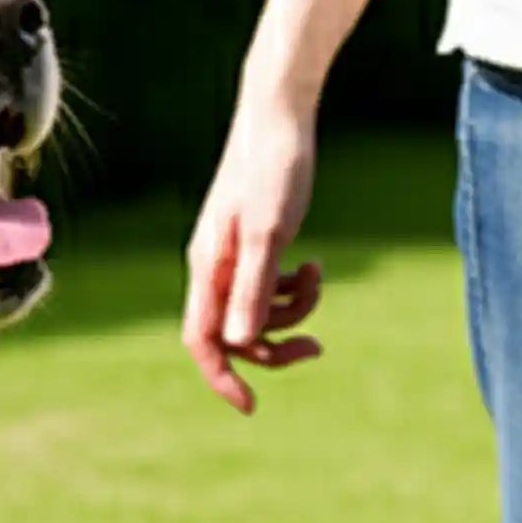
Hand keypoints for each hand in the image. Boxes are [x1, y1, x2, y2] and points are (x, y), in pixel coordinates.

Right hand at [182, 98, 323, 413]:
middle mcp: (213, 267)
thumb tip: (243, 343)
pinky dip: (293, 287)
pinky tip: (314, 265)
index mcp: (208, 267)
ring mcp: (232, 255)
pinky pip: (267, 286)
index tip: (251, 407)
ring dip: (291, 310)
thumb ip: (255, 287)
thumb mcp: (270, 232)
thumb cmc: (272, 169)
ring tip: (318, 278)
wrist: (278, 115)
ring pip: (255, 311)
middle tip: (319, 346)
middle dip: (274, 346)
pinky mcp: (253, 242)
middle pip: (234, 333)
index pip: (202, 338)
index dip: (221, 377)